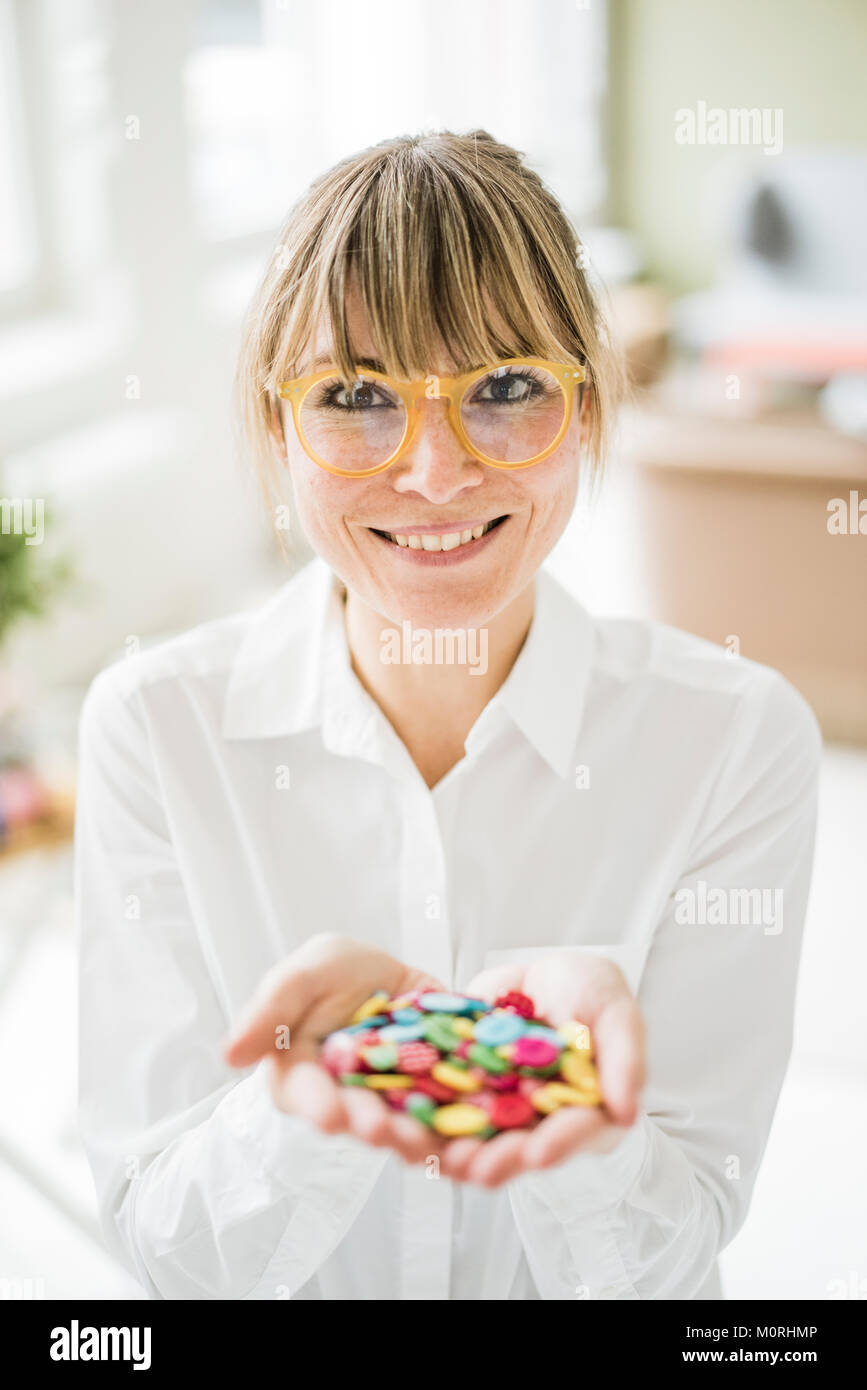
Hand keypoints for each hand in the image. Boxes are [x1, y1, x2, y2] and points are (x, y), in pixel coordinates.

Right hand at [223, 933, 450, 1165]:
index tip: (331, 1115)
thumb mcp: (305, 973)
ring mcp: (391, 1106)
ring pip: (403, 1129)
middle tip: (382, 1131)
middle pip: (357, 1119)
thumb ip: (271, 1008)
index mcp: (302, 1075)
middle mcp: (345, 1100)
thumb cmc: (336, 972)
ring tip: (424, 1140)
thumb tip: (229, 1054)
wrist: (394, 974)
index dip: (318, 1105)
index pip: (305, 1094)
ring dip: (413, 1139)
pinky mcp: (436, 1102)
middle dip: (370, 1127)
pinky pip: (449, 1121)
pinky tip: (473, 1139)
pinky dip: (460, 1132)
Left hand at [429, 952, 645, 1187]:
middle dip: (499, 1160)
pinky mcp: (466, 1092)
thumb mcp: (615, 1012)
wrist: (544, 973)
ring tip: (437, 1158)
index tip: (537, 1154)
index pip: (575, 1133)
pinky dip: (425, 1119)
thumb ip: (625, 1058)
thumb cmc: (592, 991)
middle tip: (476, 1168)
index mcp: (587, 1110)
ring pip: (480, 1140)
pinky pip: (443, 1110)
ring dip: (458, 1153)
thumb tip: (627, 1112)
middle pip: (522, 1148)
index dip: (558, 1145)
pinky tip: (405, 1124)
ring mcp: (502, 1109)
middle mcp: (542, 1120)